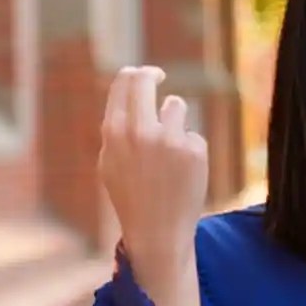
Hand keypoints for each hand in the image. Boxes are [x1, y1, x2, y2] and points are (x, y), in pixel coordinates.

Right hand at [100, 66, 207, 286]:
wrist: (158, 231)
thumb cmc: (131, 196)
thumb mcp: (111, 162)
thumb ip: (116, 128)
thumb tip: (127, 89)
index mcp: (114, 132)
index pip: (123, 83)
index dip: (134, 74)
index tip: (144, 73)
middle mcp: (140, 131)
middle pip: (146, 81)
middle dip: (152, 75)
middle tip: (160, 75)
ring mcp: (169, 139)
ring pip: (175, 106)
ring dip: (174, 122)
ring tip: (168, 155)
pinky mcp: (194, 149)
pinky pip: (193, 135)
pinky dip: (189, 150)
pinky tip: (182, 174)